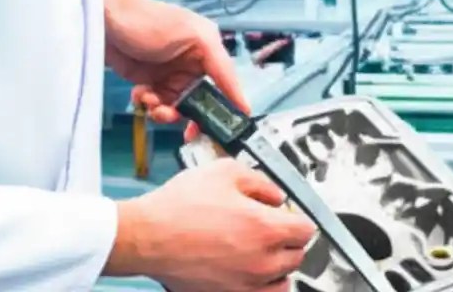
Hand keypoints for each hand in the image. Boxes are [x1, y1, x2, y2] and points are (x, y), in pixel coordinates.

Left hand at [104, 0, 247, 138]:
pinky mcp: (150, 81)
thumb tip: (242, 96)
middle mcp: (193, 62)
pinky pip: (157, 103)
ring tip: (149, 100)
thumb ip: (220, 65)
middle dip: (190, 114)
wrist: (102, 20)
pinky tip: (139, 94)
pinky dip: (149, 104)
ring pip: (177, 106)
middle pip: (201, 100)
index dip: (229, 105)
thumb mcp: (194, 35)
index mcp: (208, 48)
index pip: (225, 82)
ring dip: (164, 110)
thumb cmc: (150, 21)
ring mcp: (170, 73)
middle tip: (184, 130)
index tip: (230, 130)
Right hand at [106, 160, 315, 290]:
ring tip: (263, 253)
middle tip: (272, 230)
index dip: (297, 219)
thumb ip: (260, 182)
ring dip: (279, 267)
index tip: (288, 217)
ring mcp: (245, 283)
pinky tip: (251, 273)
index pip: (306, 230)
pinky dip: (262, 286)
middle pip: (297, 256)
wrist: (147, 236)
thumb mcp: (225, 172)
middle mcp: (260, 260)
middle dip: (288, 241)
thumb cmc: (179, 207)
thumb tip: (275, 196)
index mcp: (265, 228)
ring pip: (283, 281)